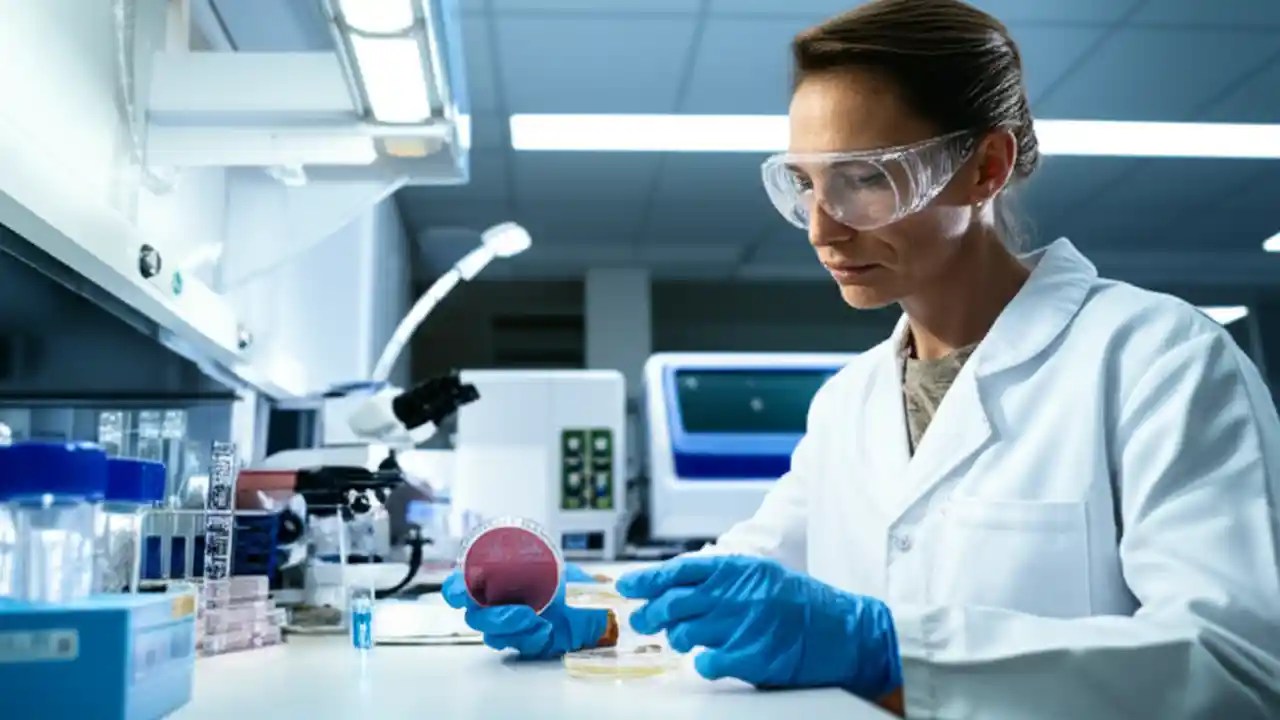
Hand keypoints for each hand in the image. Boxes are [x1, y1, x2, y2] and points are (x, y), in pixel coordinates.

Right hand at [442, 563, 613, 658]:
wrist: (596, 610)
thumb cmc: (574, 585)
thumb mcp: (559, 567)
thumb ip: (541, 566)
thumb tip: (533, 561)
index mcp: (499, 578)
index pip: (462, 584)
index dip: (455, 589)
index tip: (460, 594)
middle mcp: (498, 603)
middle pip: (474, 616)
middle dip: (494, 617)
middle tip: (522, 612)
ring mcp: (509, 625)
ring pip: (492, 635)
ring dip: (513, 629)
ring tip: (538, 621)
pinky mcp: (523, 643)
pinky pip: (515, 646)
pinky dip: (530, 640)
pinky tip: (545, 631)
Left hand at [616, 555, 901, 698]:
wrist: (847, 632)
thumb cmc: (803, 606)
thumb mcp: (761, 578)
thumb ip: (722, 580)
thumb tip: (675, 589)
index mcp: (740, 569)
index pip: (681, 571)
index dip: (648, 579)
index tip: (627, 586)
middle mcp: (738, 593)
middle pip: (674, 602)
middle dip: (651, 613)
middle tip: (642, 621)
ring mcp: (745, 624)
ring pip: (685, 632)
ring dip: (678, 638)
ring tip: (688, 640)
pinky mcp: (753, 656)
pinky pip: (707, 662)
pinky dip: (702, 663)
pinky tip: (711, 659)